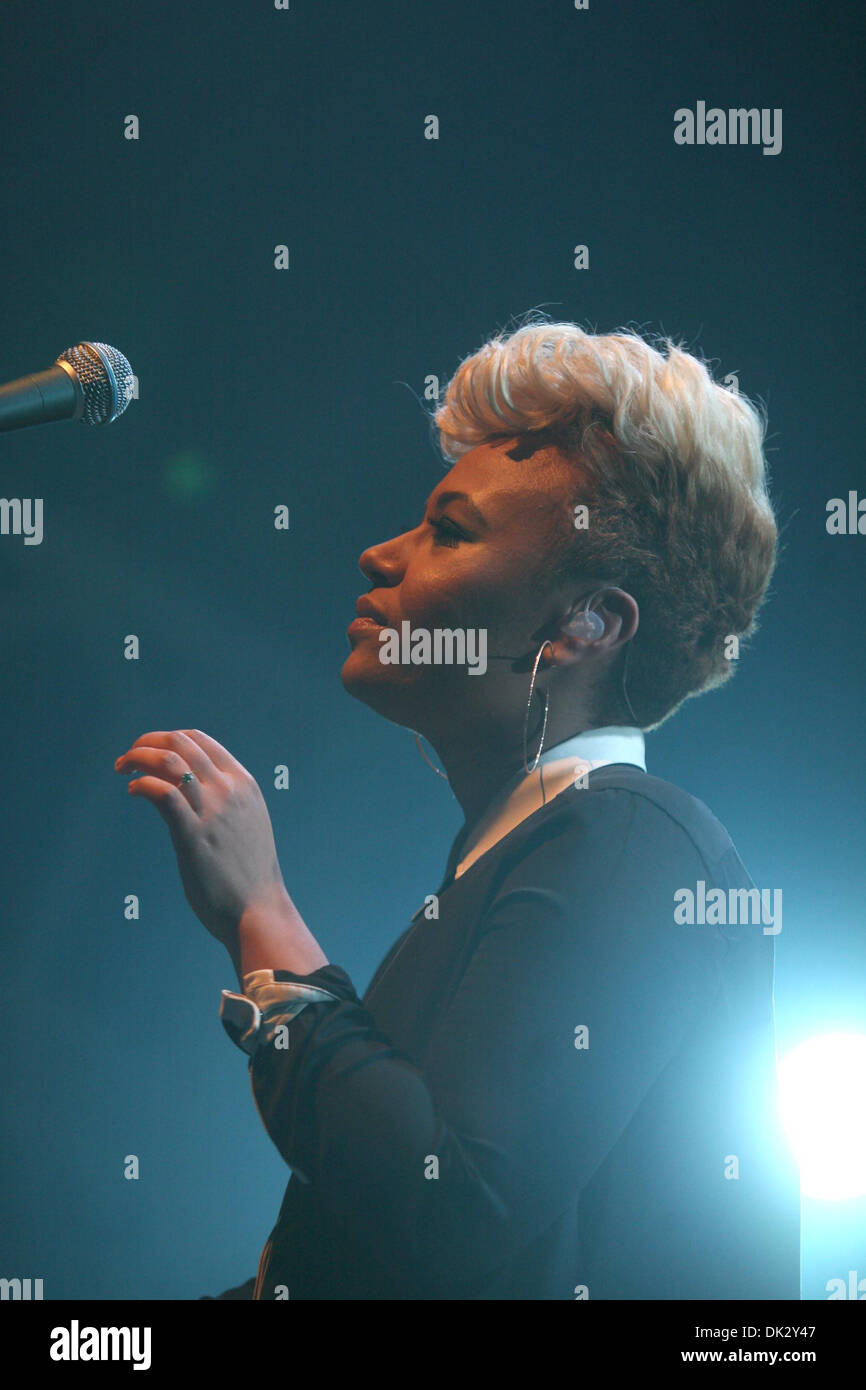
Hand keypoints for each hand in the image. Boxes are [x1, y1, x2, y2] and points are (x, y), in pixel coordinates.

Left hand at [114, 728, 286, 947]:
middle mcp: (229, 789)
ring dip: (138, 758)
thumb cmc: (248, 874)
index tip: (149, 752)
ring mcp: (213, 810)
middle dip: (146, 743)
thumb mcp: (244, 823)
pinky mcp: (193, 835)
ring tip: (122, 769)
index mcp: (244, 783)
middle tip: (127, 760)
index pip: (199, 740)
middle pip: (180, 742)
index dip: (167, 739)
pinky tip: (132, 791)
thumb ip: (224, 802)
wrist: (260, 910)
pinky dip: (142, 785)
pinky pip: (163, 794)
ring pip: (168, 761)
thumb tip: (189, 791)